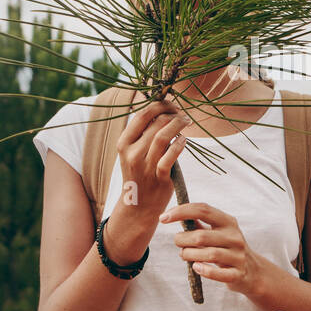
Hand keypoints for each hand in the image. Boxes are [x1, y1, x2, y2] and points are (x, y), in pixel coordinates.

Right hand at [106, 98, 190, 263]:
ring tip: (186, 121)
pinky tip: (184, 140)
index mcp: (124, 143)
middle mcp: (132, 153)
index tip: (170, 104)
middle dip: (172, 114)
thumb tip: (161, 110)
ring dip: (178, 125)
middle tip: (182, 114)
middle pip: (155, 123)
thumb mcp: (132, 153)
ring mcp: (145, 165)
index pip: (141, 115)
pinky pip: (171, 156)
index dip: (159, 105)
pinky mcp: (159, 177)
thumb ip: (143, 134)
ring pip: (162, 136)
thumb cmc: (140, 175)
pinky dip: (179, 144)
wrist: (139, 207)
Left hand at [159, 202, 275, 297]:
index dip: (181, 211)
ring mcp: (237, 256)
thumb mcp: (218, 231)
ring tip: (184, 255)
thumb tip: (176, 214)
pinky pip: (217, 273)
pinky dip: (204, 270)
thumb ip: (199, 223)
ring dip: (189, 255)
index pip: (203, 210)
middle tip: (178, 243)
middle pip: (201, 236)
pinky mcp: (237, 273)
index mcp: (228, 222)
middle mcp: (234, 237)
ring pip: (208, 255)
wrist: (252, 271)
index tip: (163, 218)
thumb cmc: (227, 248)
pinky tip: (196, 267)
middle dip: (182, 240)